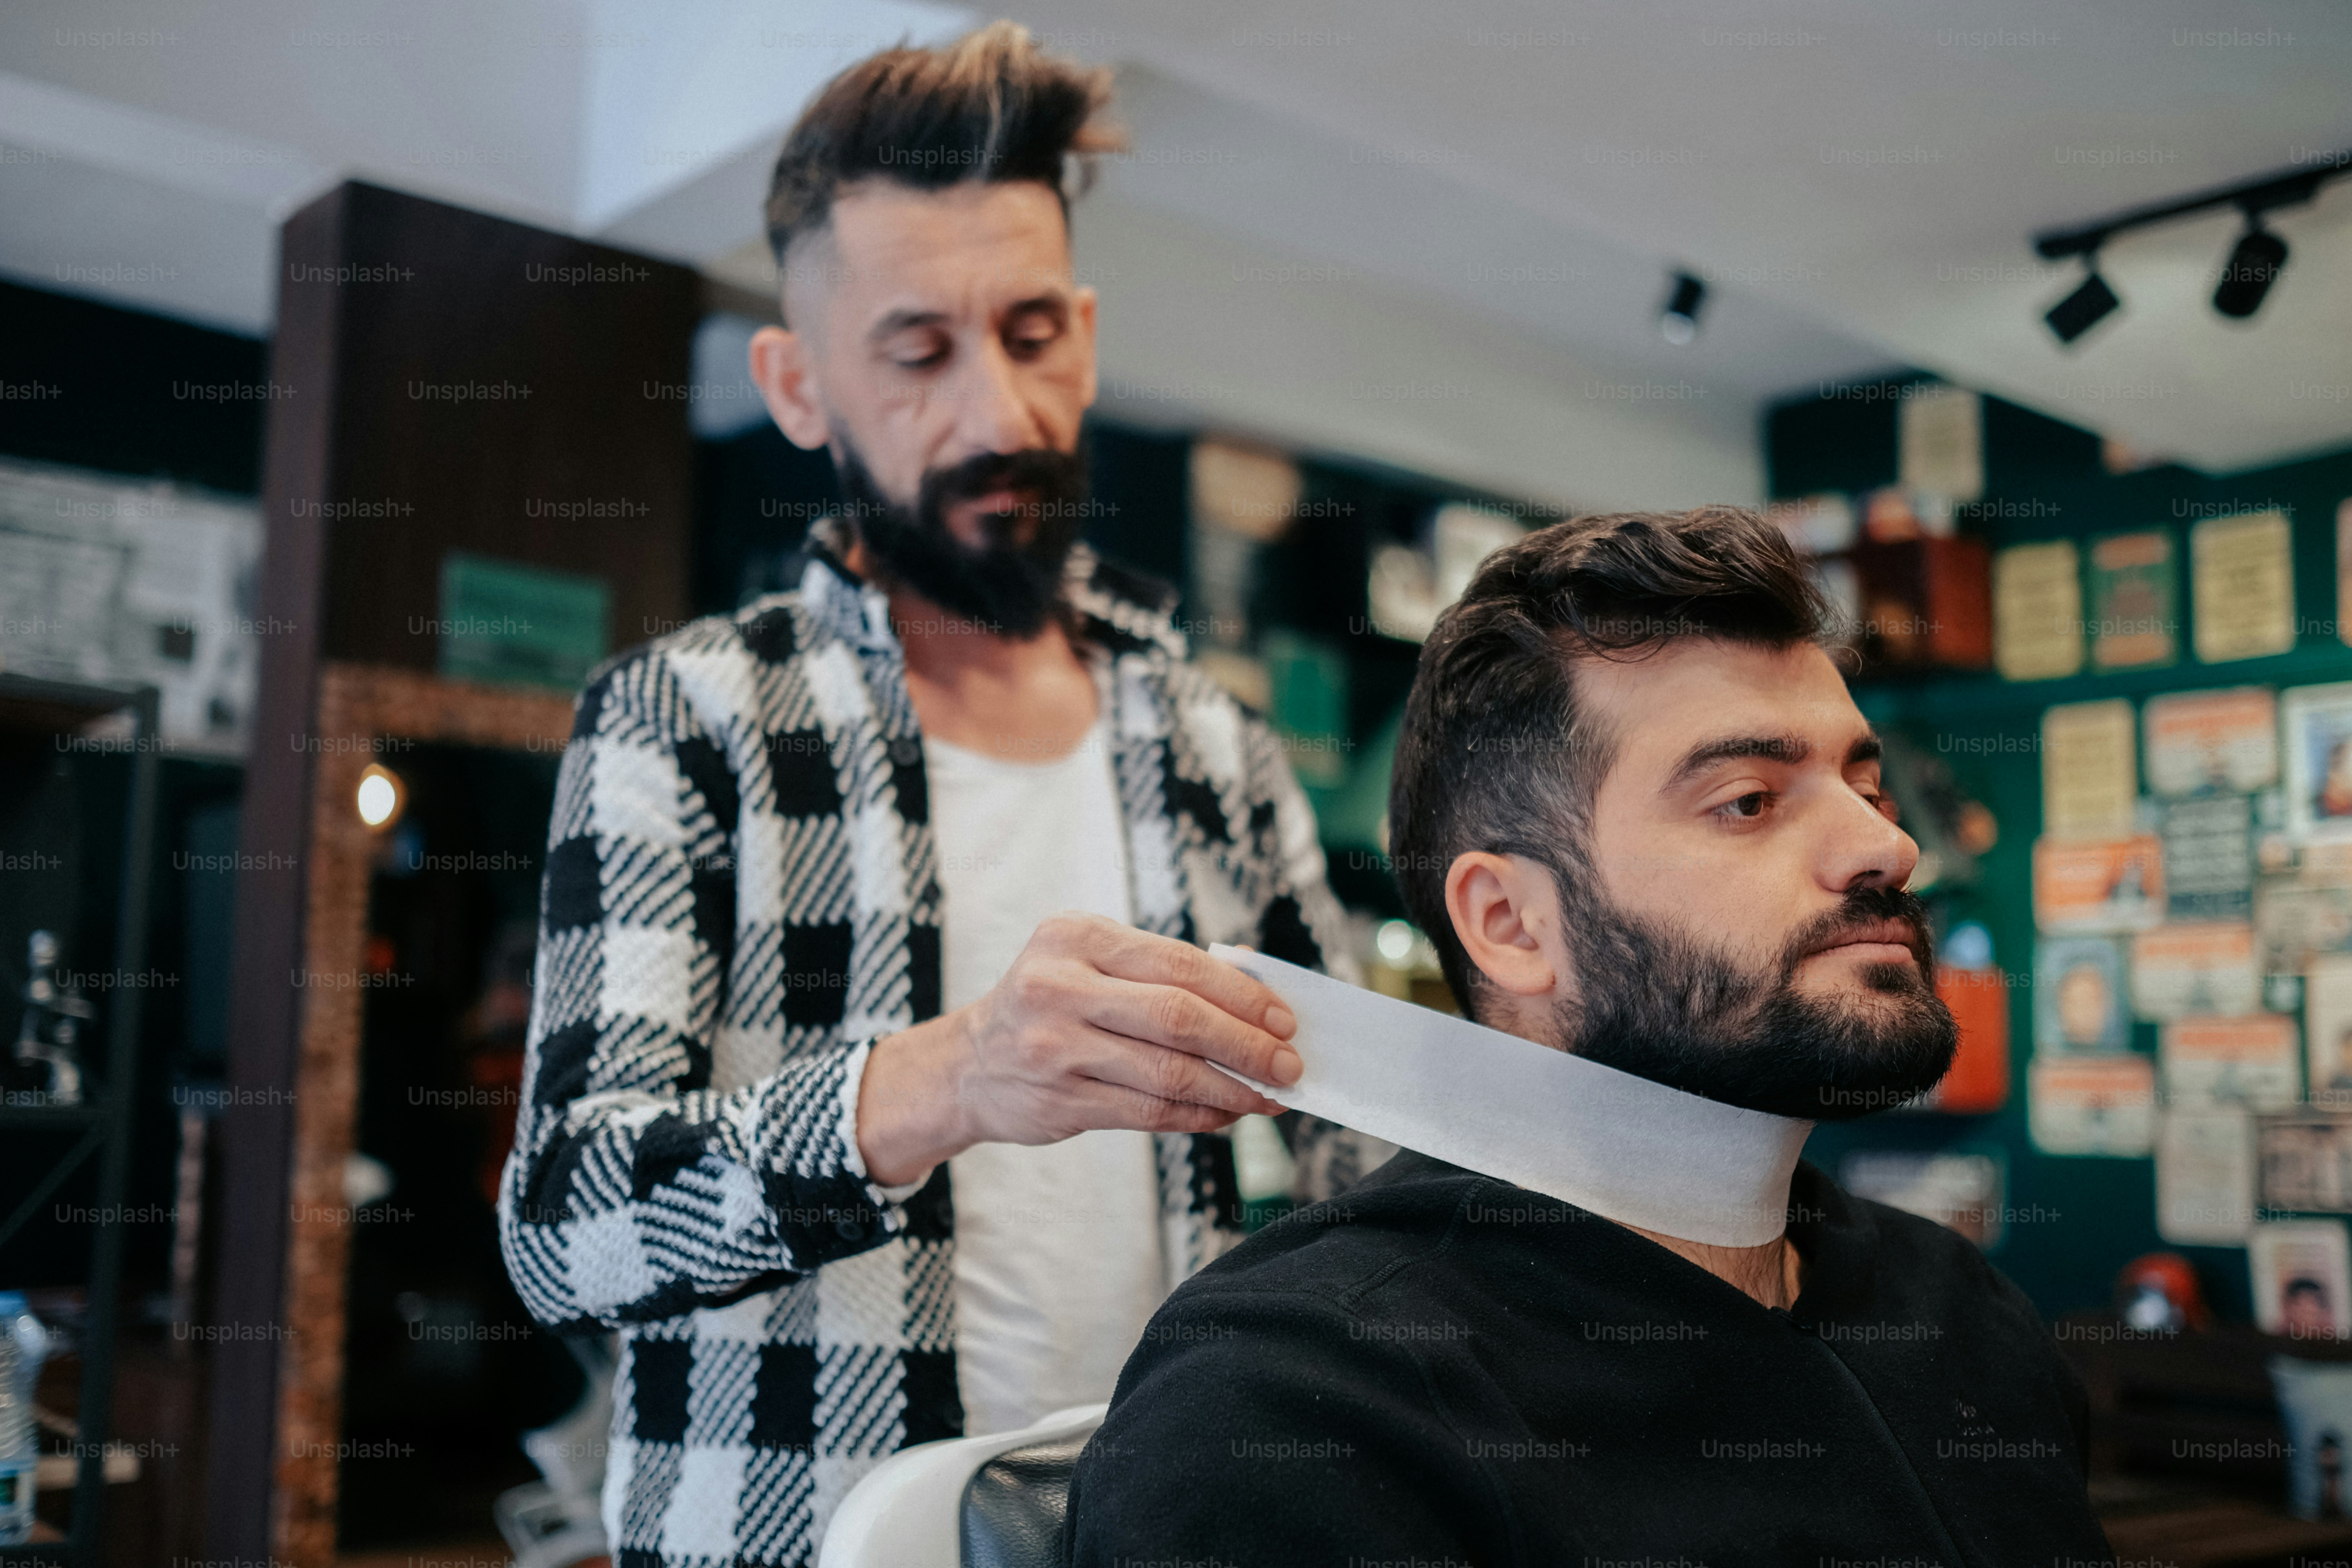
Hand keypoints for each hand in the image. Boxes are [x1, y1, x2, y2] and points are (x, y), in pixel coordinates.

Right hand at [855, 913, 1299, 1184]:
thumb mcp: (1089, 960)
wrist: (969, 1064)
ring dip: (1233, 1088)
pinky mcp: (1060, 1101)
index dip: (1243, 994)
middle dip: (1247, 1045)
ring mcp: (1055, 1047)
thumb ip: (1160, 971)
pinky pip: (1149, 1111)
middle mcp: (1058, 986)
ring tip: (1269, 1095)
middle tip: (1290, 1064)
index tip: (1285, 1019)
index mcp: (1075, 935)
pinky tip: (1226, 1113)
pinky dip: (1198, 1115)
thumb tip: (1258, 998)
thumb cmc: (1051, 1004)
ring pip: (1169, 1072)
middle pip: (1179, 1017)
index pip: (1180, 963)